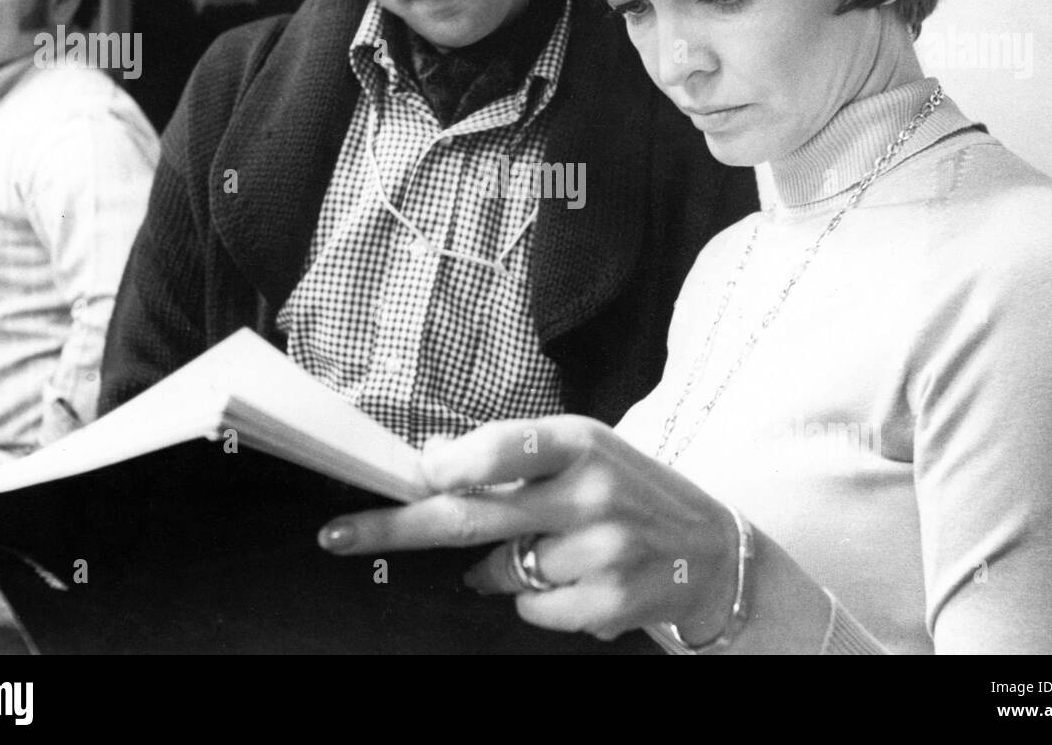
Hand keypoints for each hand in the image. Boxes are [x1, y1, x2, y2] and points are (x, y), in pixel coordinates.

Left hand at [317, 415, 741, 641]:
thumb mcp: (582, 453)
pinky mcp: (609, 602)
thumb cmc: (631, 491)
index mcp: (581, 441)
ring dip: (504, 566)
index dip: (455, 461)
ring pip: (501, 571)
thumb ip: (511, 454)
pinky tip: (579, 579)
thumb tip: (432, 454)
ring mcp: (603, 551)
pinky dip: (539, 600)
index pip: (508, 444)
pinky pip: (532, 609)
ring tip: (559, 549)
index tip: (408, 475)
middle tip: (339, 535)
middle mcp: (593, 492)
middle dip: (399, 527)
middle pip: (476, 514)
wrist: (712, 551)